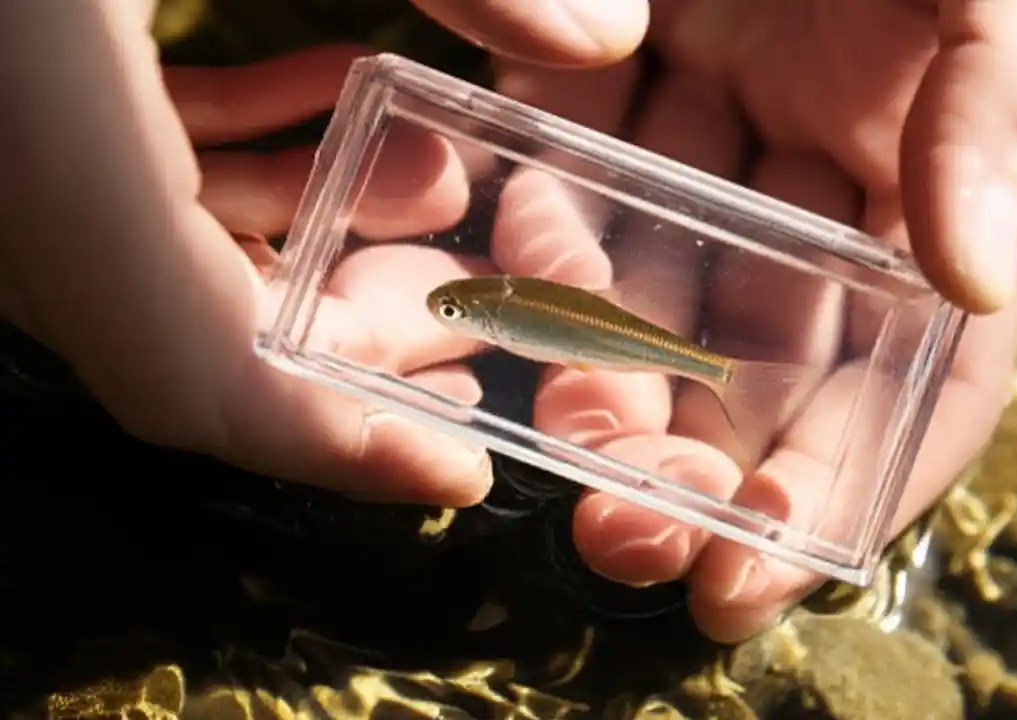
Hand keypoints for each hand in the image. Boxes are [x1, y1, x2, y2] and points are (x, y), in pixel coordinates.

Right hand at [0, 6, 523, 506]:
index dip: (338, 445)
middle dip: (355, 334)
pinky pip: (110, 158)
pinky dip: (237, 138)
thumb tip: (603, 37)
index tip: (462, 470)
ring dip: (310, 221)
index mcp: (42, 129)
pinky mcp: (1, 79)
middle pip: (186, 333)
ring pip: (149, 248)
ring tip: (437, 187)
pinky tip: (337, 84)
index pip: (192, 375)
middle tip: (476, 326)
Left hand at [387, 0, 1016, 641]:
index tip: (751, 584)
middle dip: (701, 467)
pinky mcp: (616, 60)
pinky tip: (521, 288)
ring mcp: (718, 116)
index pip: (911, 375)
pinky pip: (577, 171)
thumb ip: (1000, 120)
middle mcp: (826, 168)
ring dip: (612, 375)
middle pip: (769, 362)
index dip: (841, 491)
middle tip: (622, 542)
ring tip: (567, 442)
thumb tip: (971, 285)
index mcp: (936, 174)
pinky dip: (552, 238)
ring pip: (661, 287)